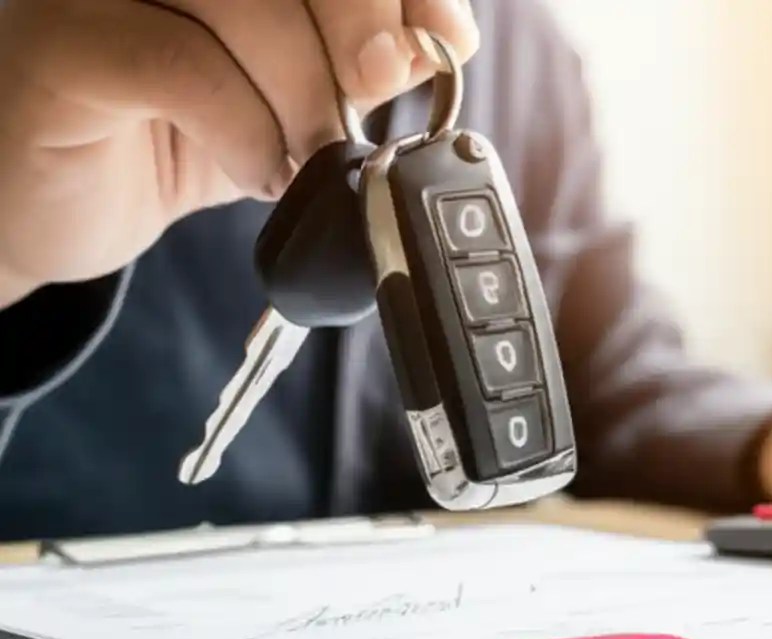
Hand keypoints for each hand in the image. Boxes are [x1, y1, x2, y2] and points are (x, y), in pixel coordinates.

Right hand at [0, 0, 479, 307]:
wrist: (50, 207)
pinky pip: (180, 63)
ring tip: (301, 155)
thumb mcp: (285, 99)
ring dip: (299, 91)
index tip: (447, 35)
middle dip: (359, 24)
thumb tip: (445, 38)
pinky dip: (242, 126)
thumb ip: (357, 62)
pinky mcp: (59, 39)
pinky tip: (253, 167)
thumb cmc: (165, 136)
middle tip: (372, 91)